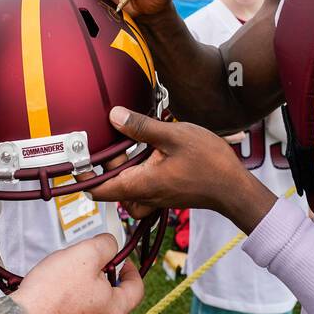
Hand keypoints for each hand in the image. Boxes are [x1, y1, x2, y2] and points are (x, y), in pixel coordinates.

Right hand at [11, 233, 144, 313]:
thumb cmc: (51, 295)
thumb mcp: (83, 255)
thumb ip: (104, 247)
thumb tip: (111, 244)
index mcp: (113, 310)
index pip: (136, 290)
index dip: (132, 272)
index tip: (124, 264)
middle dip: (112, 299)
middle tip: (98, 285)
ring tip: (80, 306)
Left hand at [92, 107, 276, 232]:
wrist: (235, 188)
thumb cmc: (209, 164)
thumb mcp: (173, 136)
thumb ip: (140, 126)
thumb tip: (113, 116)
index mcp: (139, 184)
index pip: (98, 189)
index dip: (83, 175)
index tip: (78, 155)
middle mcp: (143, 195)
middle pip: (109, 185)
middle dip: (106, 164)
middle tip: (112, 138)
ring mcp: (154, 196)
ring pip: (125, 186)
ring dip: (122, 167)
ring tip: (130, 142)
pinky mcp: (164, 193)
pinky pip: (140, 185)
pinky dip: (137, 169)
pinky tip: (149, 149)